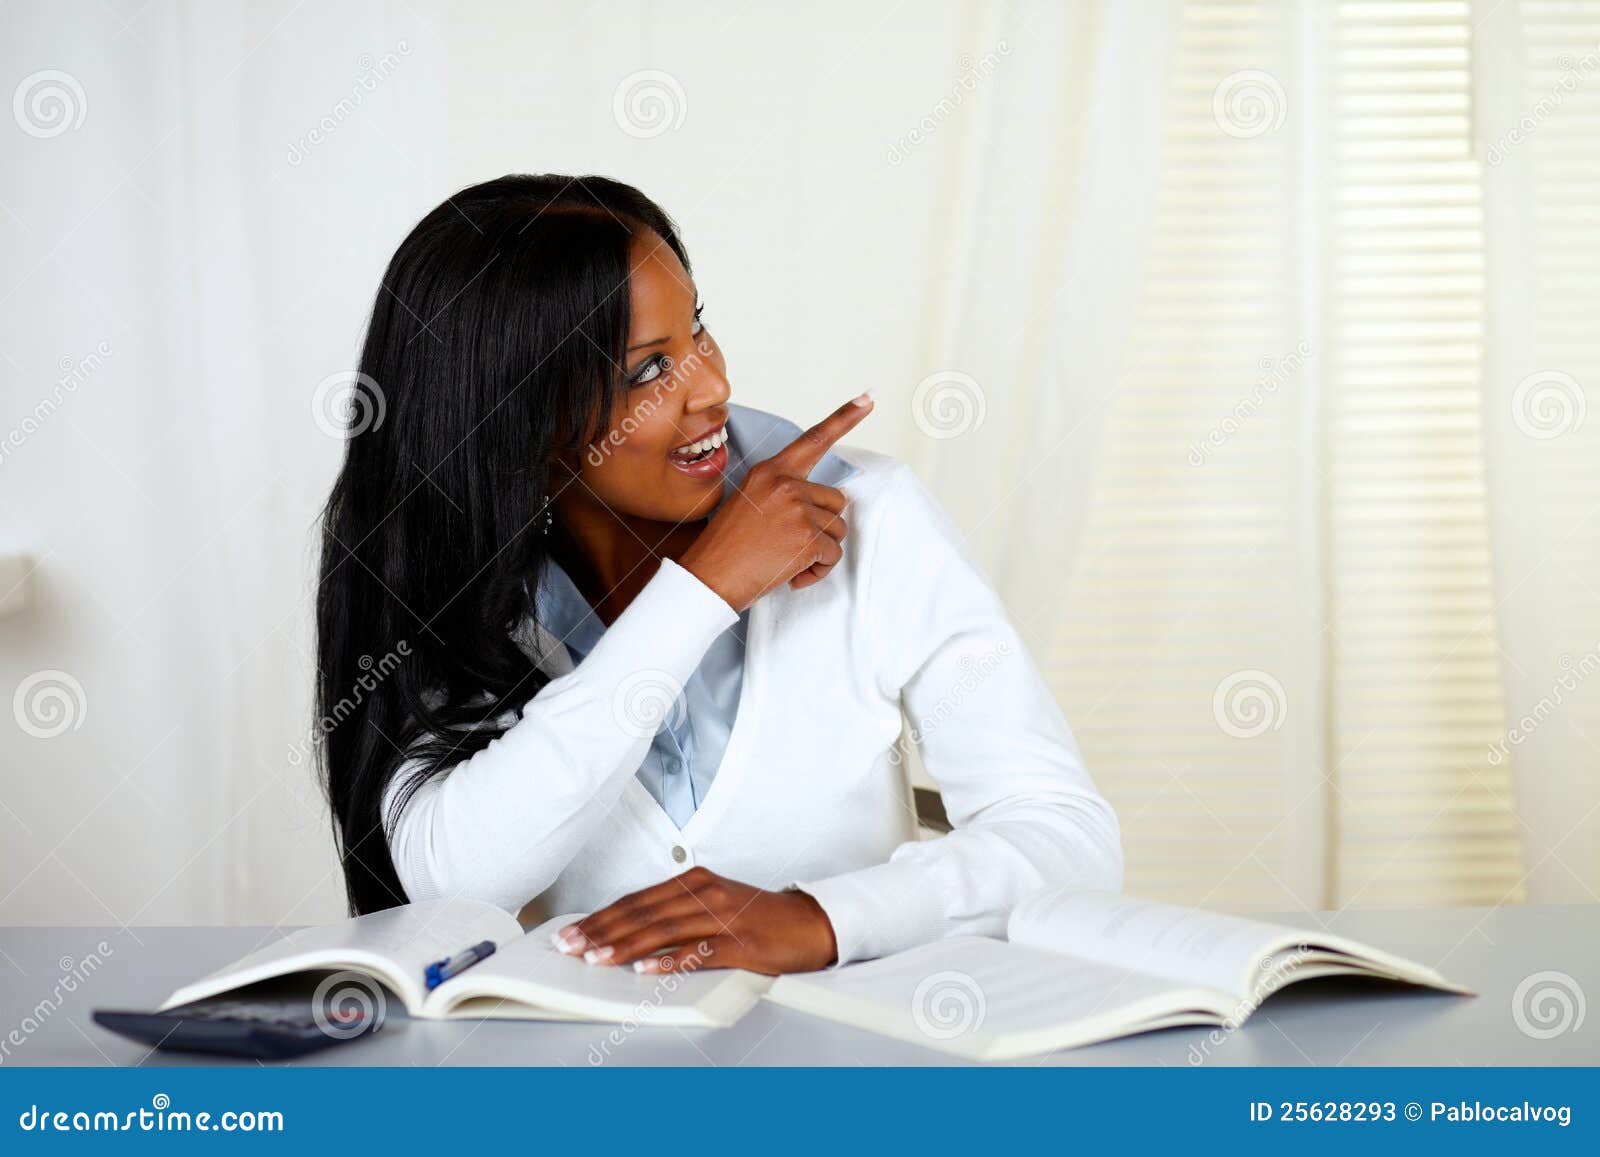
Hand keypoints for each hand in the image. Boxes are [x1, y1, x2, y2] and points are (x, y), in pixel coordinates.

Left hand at [550, 866, 838, 975]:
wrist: (808, 923)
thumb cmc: (757, 918)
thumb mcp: (712, 904)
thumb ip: (674, 913)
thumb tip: (626, 933)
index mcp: (693, 882)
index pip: (635, 900)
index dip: (600, 917)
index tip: (571, 932)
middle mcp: (704, 893)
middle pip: (642, 913)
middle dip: (601, 931)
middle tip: (569, 947)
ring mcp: (722, 917)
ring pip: (663, 930)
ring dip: (625, 945)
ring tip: (596, 958)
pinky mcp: (739, 943)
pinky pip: (698, 952)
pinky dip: (669, 961)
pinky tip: (645, 969)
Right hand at [678, 392, 873, 611]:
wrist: (709, 578)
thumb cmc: (727, 548)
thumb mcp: (750, 503)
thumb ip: (782, 494)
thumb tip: (820, 505)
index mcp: (770, 471)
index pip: (813, 440)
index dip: (845, 418)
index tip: (869, 398)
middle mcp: (786, 483)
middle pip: (835, 500)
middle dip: (821, 525)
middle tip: (790, 544)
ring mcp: (798, 508)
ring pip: (837, 529)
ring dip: (820, 551)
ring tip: (787, 560)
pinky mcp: (807, 536)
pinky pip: (833, 554)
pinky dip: (818, 571)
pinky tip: (793, 575)